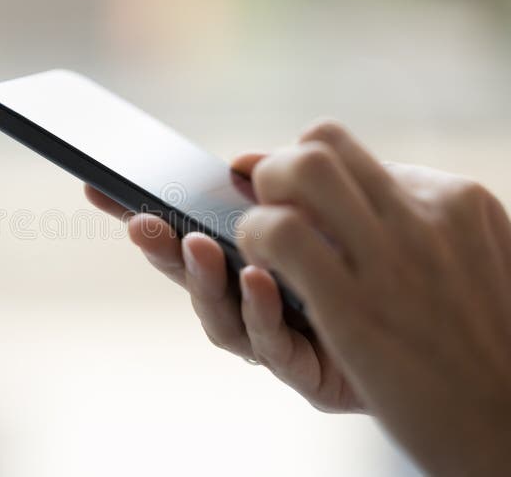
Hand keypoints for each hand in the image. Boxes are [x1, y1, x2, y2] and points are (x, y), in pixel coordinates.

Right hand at [84, 153, 362, 413]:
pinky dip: (260, 311)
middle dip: (162, 250)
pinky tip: (259, 280)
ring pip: (222, 318)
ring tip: (197, 246)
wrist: (438, 342)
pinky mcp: (304, 372)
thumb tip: (240, 164)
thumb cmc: (378, 269)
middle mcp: (251, 300)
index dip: (146, 213)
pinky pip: (274, 346)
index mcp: (251, 259)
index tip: (98, 189)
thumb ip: (287, 189)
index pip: (188, 233)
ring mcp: (273, 338)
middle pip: (193, 277)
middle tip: (141, 222)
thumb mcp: (332, 213)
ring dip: (204, 280)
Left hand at [234, 122, 510, 475]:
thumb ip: (385, 213)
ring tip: (259, 246)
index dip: (298, 166)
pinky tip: (260, 274)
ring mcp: (391, 259)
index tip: (283, 199)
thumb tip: (307, 174)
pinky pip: (283, 236)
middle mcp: (424, 216)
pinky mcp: (354, 308)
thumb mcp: (453, 258)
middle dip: (273, 172)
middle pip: (318, 145)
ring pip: (299, 173)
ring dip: (260, 206)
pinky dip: (256, 242)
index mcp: (452, 199)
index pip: (344, 148)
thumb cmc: (469, 342)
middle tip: (265, 216)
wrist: (508, 425)